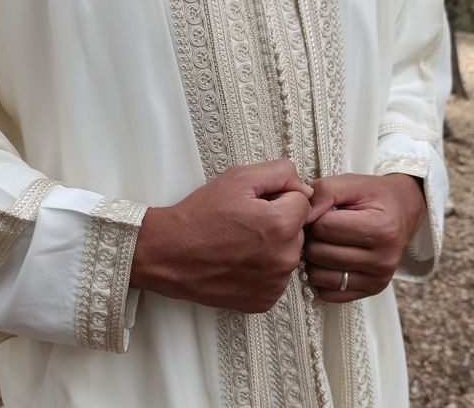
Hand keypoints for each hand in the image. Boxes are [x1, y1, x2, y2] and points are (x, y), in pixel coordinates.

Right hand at [131, 159, 312, 312]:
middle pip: (297, 229)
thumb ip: (280, 173)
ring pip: (287, 253)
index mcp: (281, 224)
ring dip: (271, 246)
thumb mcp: (238, 178)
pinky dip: (262, 268)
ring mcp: (275, 283)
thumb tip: (304, 188)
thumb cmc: (200, 215)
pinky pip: (275, 277)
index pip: (303, 201)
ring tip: (238, 241)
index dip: (277, 197)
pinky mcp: (264, 301)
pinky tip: (238, 260)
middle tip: (244, 221)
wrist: (168, 253)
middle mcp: (284, 258)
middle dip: (277, 221)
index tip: (254, 203)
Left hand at [303, 173, 425, 302]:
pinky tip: (330, 258)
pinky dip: (322, 276)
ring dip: (314, 258)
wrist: (403, 211)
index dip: (314, 215)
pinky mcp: (371, 291)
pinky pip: (328, 293)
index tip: (322, 210)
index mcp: (381, 229)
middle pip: (319, 253)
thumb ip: (324, 192)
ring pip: (318, 275)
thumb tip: (303, 215)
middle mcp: (383, 259)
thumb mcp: (352, 183)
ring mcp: (378, 279)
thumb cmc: (375, 196)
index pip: (323, 227)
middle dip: (313, 236)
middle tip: (321, 225)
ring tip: (326, 241)